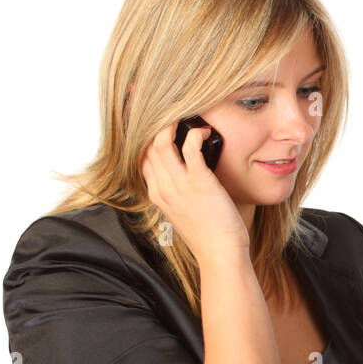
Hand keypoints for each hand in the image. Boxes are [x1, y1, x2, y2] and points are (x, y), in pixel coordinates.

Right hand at [141, 122, 248, 262]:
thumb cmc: (209, 234)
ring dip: (171, 124)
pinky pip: (190, 146)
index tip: (158, 124)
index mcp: (157, 194)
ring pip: (160, 142)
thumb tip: (187, 178)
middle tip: (171, 111)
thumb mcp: (184, 213)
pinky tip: (206, 132)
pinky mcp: (198, 180)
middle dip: (155, 124)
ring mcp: (178, 183)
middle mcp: (163, 187)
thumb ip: (179, 194)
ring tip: (186, 117)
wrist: (220, 252)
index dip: (147, 138)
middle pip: (147, 146)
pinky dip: (196, 133)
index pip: (142, 158)